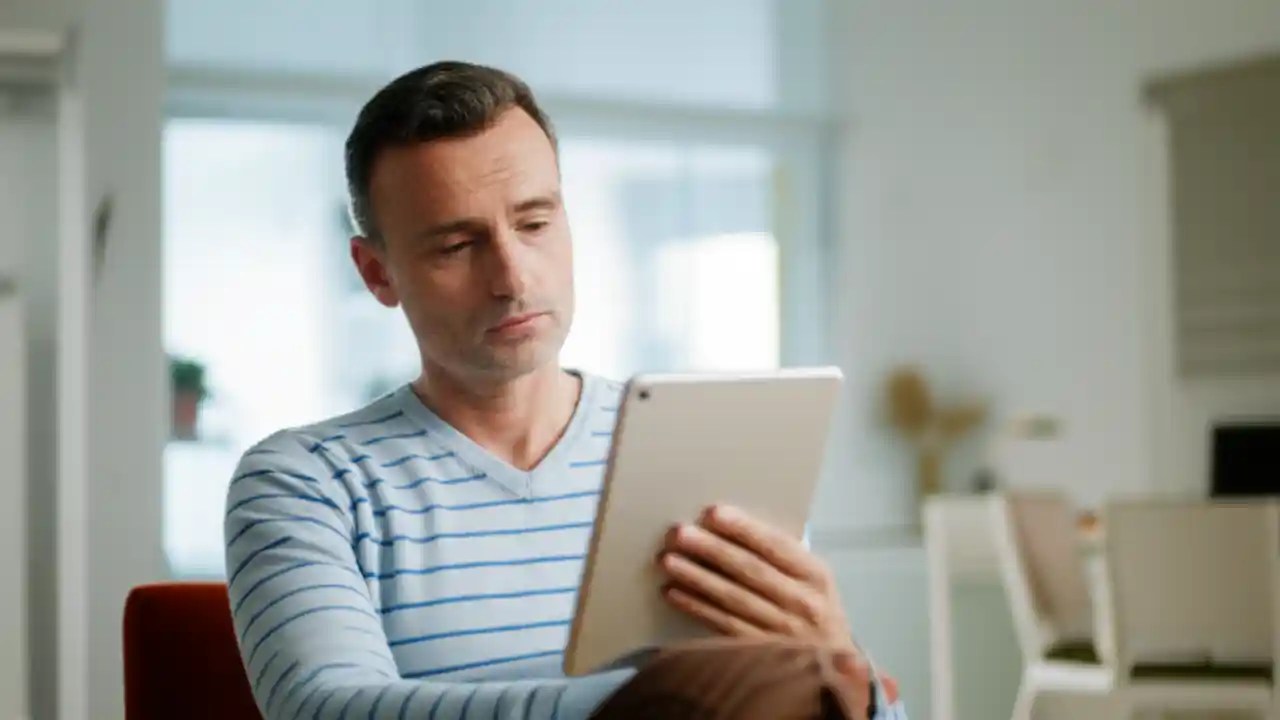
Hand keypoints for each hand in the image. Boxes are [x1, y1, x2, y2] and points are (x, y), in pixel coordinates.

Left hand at [657, 504, 849, 644]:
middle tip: (679, 533)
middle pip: (750, 571)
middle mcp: (801, 603)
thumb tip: (734, 526)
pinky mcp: (760, 653)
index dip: (744, 529)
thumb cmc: (815, 610)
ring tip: (668, 560)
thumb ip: (784, 556)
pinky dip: (696, 607)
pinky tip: (673, 593)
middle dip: (711, 549)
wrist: (830, 665)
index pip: (777, 546)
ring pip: (732, 599)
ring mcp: (780, 631)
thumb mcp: (814, 580)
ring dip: (696, 578)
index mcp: (816, 576)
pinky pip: (723, 625)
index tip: (713, 513)